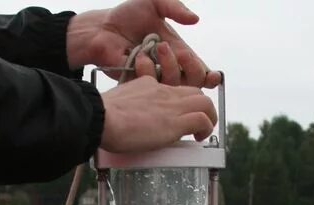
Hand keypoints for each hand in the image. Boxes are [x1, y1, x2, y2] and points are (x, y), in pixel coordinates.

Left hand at [67, 0, 219, 86]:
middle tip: (184, 54)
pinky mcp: (139, 84)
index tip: (213, 74)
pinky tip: (140, 56)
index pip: (197, 68)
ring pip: (173, 86)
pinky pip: (151, 87)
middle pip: (191, 83)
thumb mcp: (153, 3)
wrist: (100, 27)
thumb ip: (174, 7)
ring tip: (158, 46)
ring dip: (170, 66)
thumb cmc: (125, 16)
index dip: (208, 75)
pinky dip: (149, 71)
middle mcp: (167, 67)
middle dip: (194, 70)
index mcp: (176, 51)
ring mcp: (153, 77)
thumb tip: (195, 19)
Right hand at [100, 74, 216, 152]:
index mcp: (150, 85)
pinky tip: (199, 138)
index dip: (182, 100)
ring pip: (205, 102)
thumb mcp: (119, 100)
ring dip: (209, 117)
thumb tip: (127, 117)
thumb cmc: (103, 115)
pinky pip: (203, 119)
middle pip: (195, 91)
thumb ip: (129, 103)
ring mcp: (172, 105)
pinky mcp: (175, 122)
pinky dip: (206, 129)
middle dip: (201, 106)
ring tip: (202, 132)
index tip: (179, 113)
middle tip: (197, 123)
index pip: (175, 87)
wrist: (101, 117)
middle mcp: (164, 91)